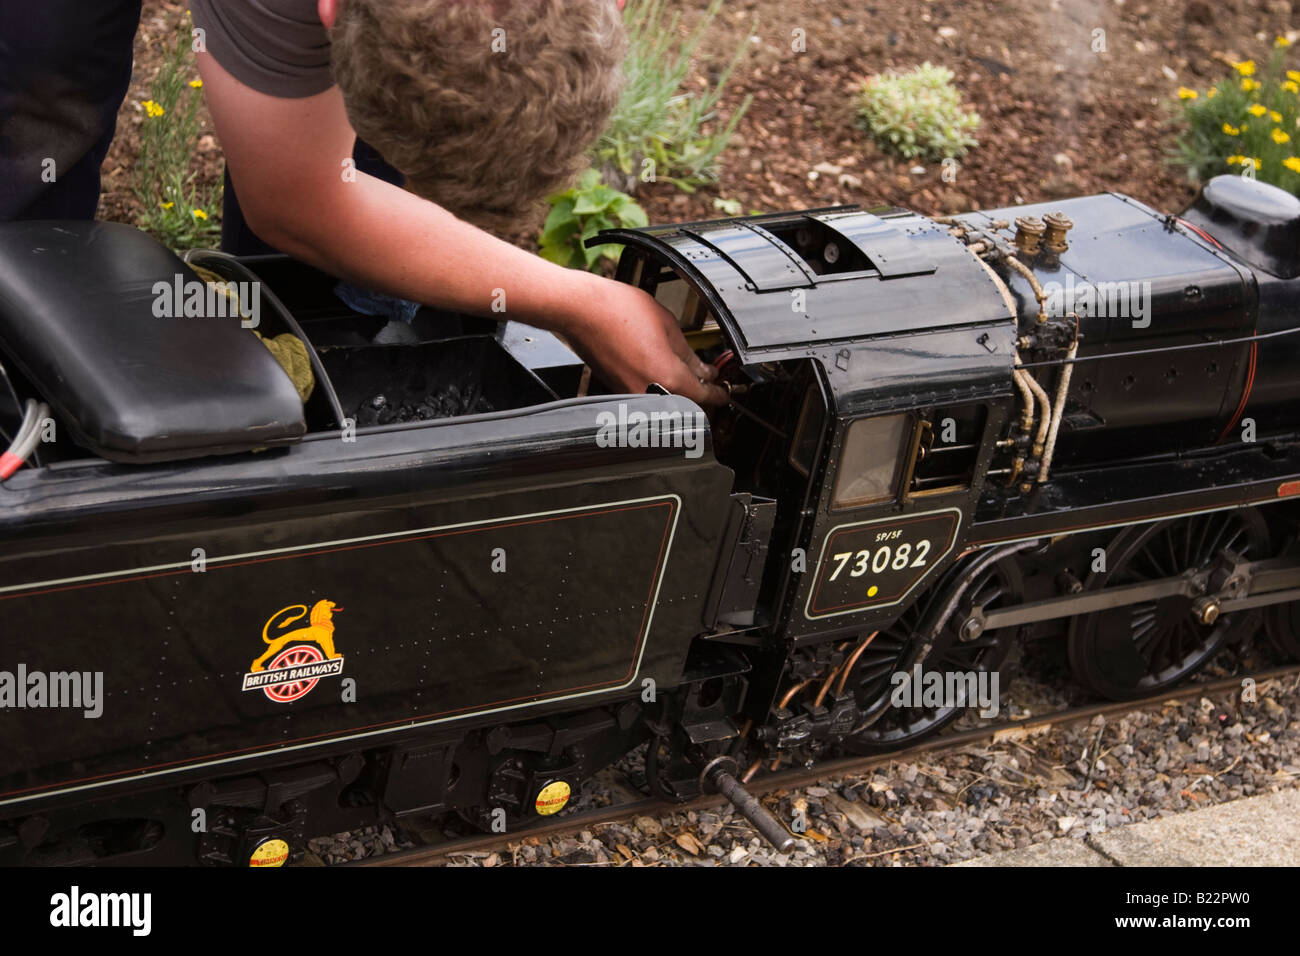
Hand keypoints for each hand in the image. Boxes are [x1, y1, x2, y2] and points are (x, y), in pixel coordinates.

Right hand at [563, 274, 727, 406]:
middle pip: (685, 404)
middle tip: (705, 376)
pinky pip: (645, 395)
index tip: (724, 392)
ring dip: (677, 389)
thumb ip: (688, 353)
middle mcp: (649, 394)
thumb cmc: (617, 311)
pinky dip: (656, 386)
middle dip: (698, 391)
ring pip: (665, 401)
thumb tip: (702, 368)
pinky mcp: (616, 390)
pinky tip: (655, 365)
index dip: (718, 394)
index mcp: (668, 378)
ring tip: (680, 367)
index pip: (704, 397)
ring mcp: (630, 395)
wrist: (580, 310)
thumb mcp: (667, 325)